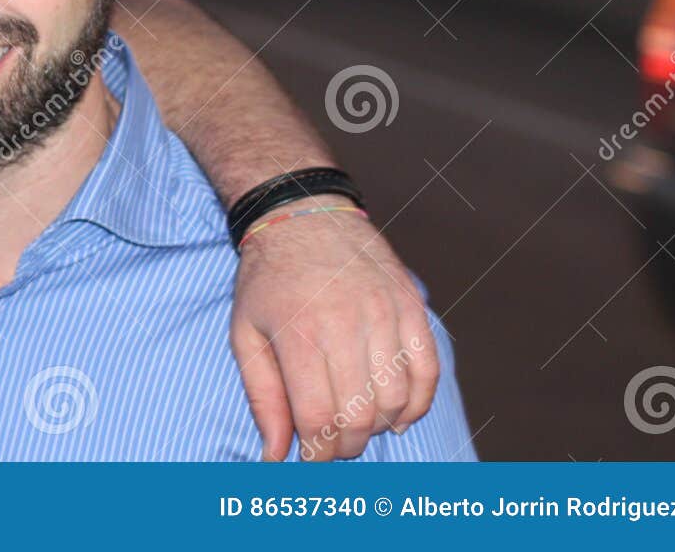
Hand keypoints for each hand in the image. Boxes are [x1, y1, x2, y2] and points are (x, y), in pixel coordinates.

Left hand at [229, 201, 439, 460]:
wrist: (303, 214)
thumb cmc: (268, 279)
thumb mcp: (246, 334)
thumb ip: (262, 398)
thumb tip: (274, 455)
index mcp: (300, 334)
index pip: (320, 419)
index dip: (317, 453)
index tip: (309, 459)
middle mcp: (346, 324)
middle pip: (360, 416)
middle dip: (345, 447)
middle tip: (331, 446)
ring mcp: (384, 313)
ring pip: (396, 399)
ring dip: (379, 426)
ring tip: (358, 424)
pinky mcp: (410, 305)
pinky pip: (428, 370)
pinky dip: (417, 403)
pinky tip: (397, 415)